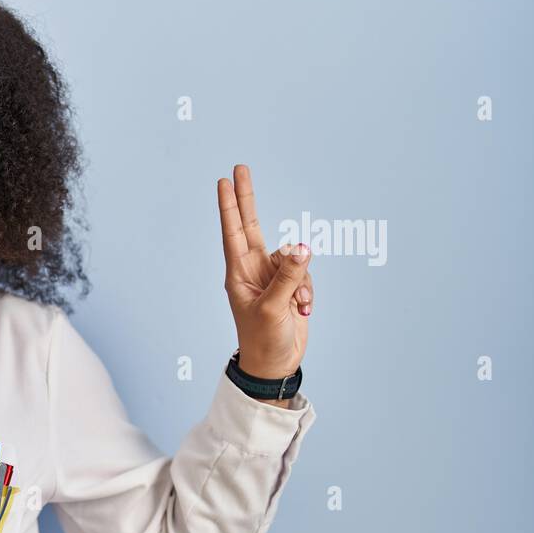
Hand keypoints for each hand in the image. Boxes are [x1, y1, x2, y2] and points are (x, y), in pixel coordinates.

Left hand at [217, 164, 312, 378]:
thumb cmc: (263, 339)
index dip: (230, 205)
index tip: (225, 180)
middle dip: (248, 198)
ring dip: (301, 279)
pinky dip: (308, 290)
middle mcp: (253, 270)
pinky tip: (303, 311)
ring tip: (298, 305)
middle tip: (240, 168)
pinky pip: (305, 274)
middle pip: (253, 226)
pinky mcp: (290, 286)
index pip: (233, 231)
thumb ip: (288, 276)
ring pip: (293, 257)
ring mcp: (272, 277)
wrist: (275, 364)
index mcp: (238, 273)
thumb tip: (301, 246)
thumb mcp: (274, 308)